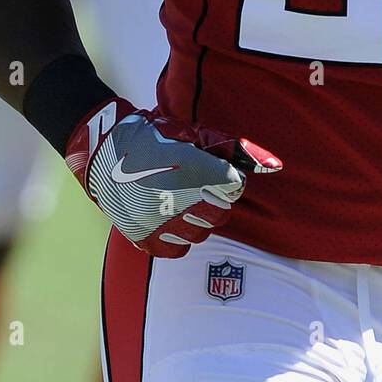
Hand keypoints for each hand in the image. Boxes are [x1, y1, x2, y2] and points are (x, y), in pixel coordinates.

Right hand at [64, 97, 281, 255]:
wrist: (104, 151)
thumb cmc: (154, 137)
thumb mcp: (194, 133)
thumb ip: (236, 149)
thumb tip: (276, 165)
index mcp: (193, 168)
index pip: (234, 186)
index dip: (228, 178)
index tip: (215, 171)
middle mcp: (178, 197)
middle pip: (220, 212)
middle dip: (215, 198)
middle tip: (197, 184)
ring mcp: (159, 221)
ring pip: (201, 232)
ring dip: (198, 218)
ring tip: (181, 199)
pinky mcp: (143, 236)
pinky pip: (177, 249)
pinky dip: (178, 237)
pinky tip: (171, 218)